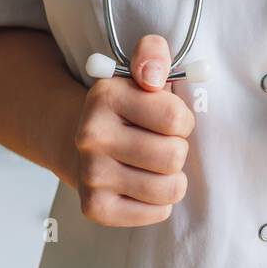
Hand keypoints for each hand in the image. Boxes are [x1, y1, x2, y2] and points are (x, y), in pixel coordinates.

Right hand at [73, 34, 195, 226]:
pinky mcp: (95, 208)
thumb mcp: (141, 71)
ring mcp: (90, 175)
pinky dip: (159, 202)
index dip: (182, 120)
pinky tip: (143, 185)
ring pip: (170, 188)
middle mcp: (91, 136)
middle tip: (160, 142)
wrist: (85, 142)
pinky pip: (157, 212)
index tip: (168, 118)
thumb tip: (153, 75)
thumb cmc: (130, 107)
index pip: (176, 118)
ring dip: (172, 177)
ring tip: (155, 165)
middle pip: (174, 156)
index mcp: (105, 96)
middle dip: (177, 148)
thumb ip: (153, 55)